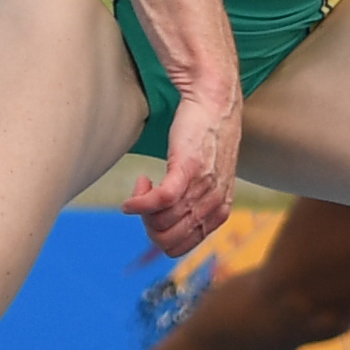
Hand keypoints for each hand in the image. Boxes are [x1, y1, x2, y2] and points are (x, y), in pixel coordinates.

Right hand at [120, 90, 239, 256]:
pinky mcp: (187, 169)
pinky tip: (130, 199)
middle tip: (146, 198)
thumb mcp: (206, 180)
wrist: (214, 101)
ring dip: (142, 206)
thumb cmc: (205, 138)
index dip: (157, 235)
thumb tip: (165, 225)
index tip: (154, 211)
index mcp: (219, 212)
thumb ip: (194, 204)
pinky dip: (138, 203)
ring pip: (160, 223)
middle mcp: (213, 204)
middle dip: (147, 225)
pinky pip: (160, 201)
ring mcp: (201, 188)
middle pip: (166, 240)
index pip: (179, 248)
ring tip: (145, 181)